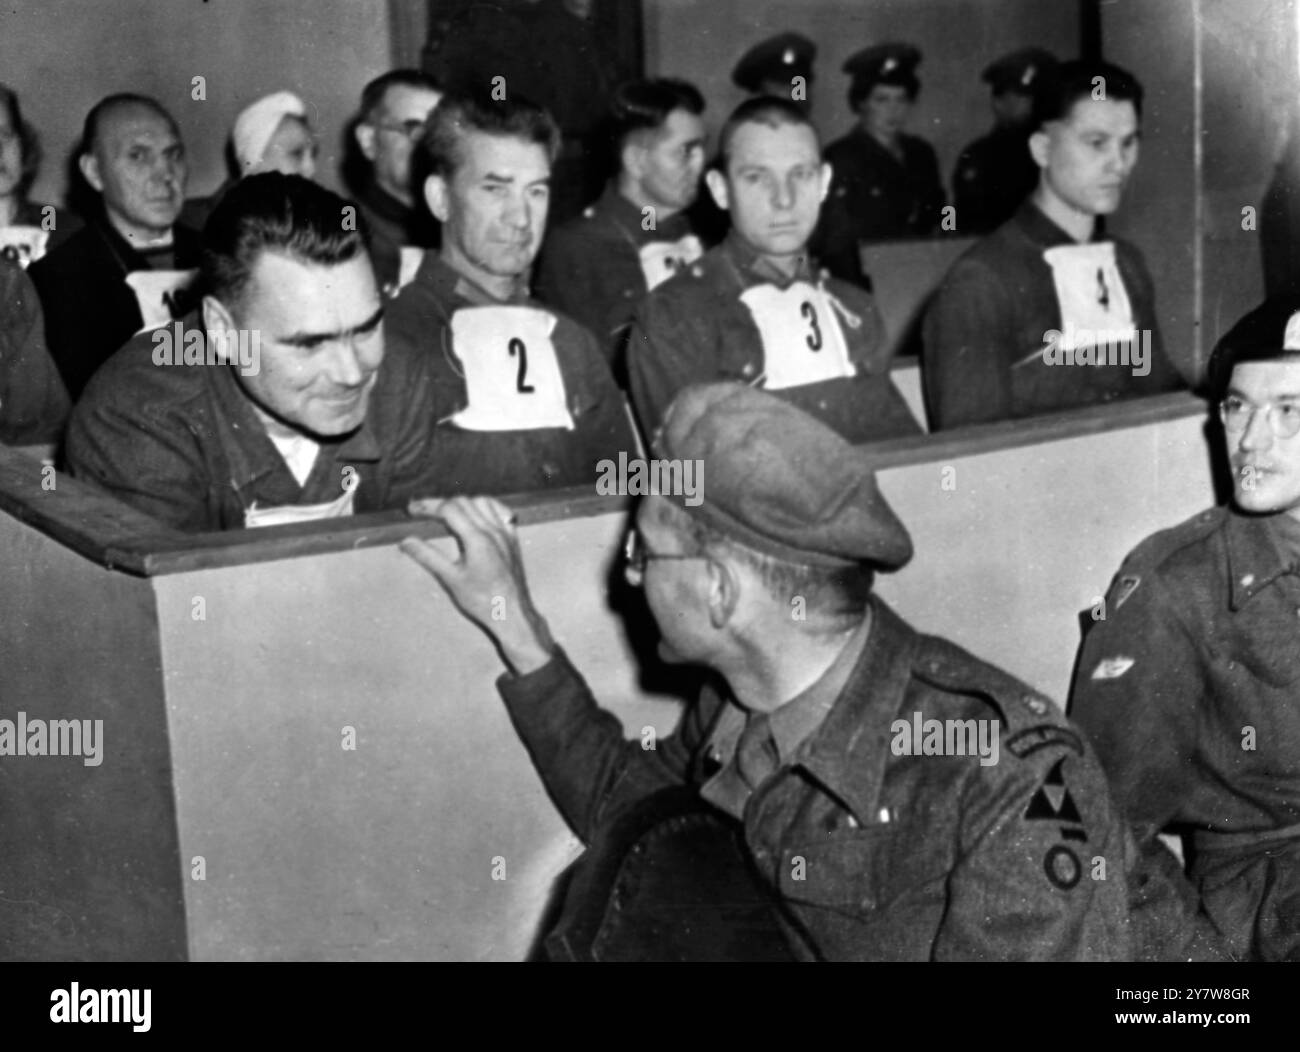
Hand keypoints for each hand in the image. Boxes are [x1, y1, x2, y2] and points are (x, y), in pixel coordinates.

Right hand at [401, 496, 555, 674]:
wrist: (512, 614)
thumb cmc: (483, 601)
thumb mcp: (450, 579)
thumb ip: (428, 556)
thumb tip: (406, 542)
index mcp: (477, 539)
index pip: (449, 509)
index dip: (428, 506)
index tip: (412, 509)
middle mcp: (493, 531)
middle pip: (463, 502)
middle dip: (441, 504)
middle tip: (423, 511)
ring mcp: (505, 533)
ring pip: (482, 502)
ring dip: (463, 503)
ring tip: (447, 513)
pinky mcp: (513, 539)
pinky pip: (500, 512)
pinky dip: (486, 507)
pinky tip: (478, 515)